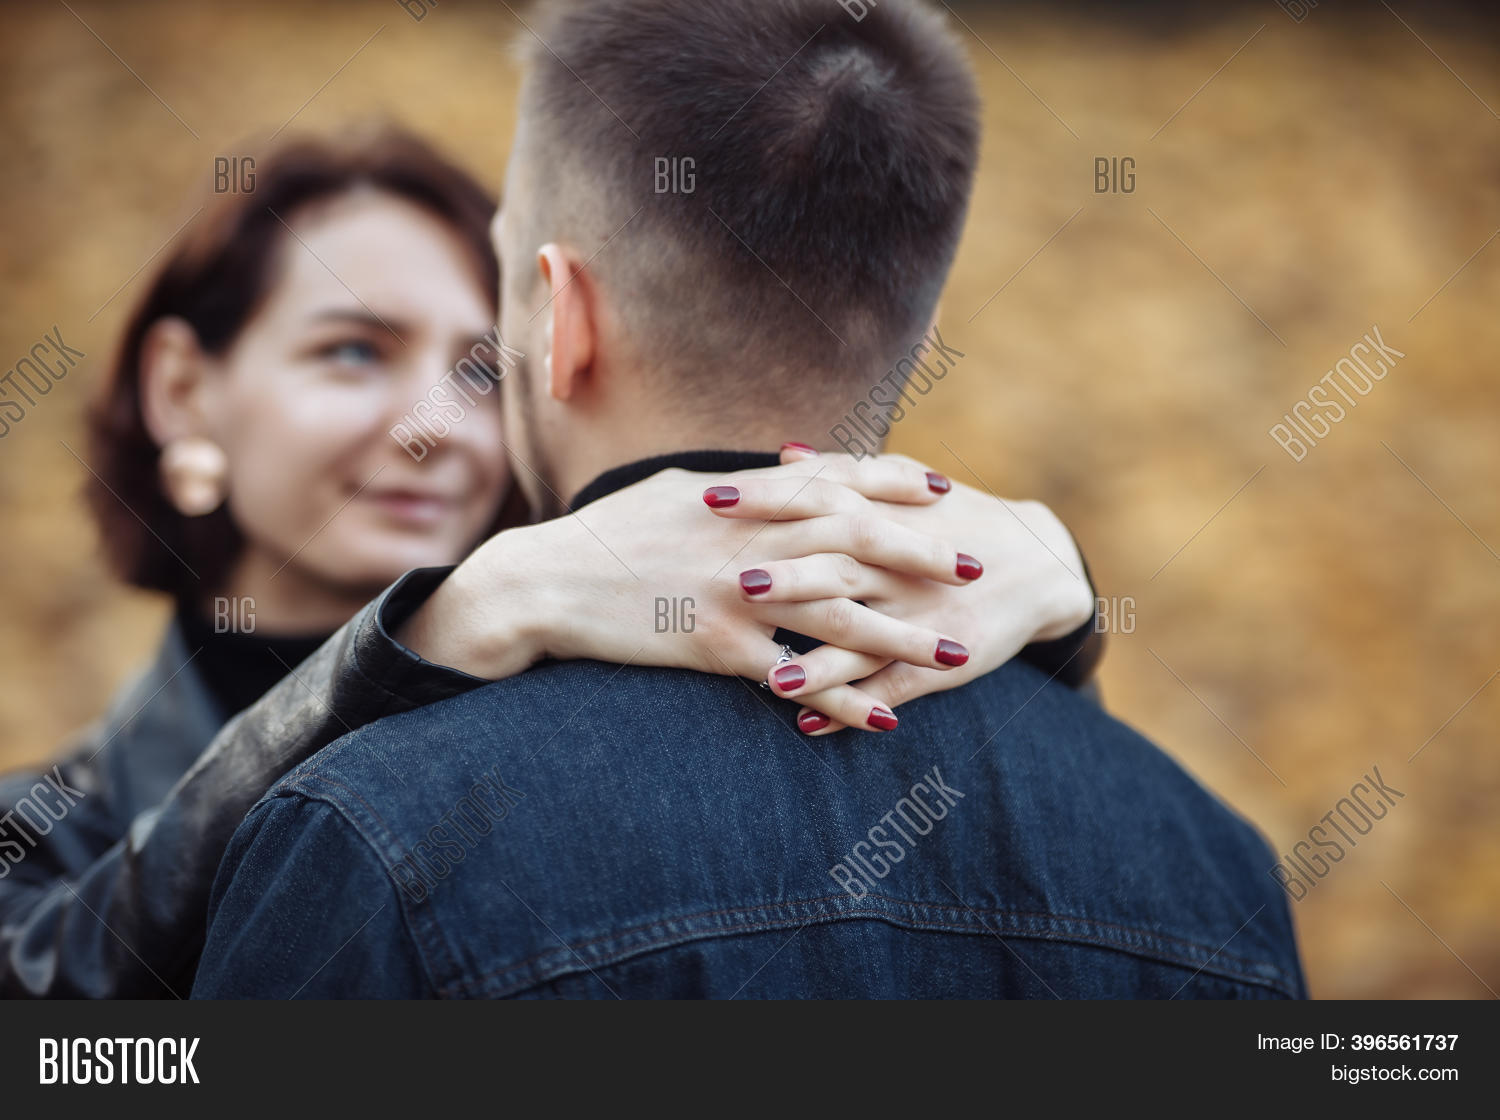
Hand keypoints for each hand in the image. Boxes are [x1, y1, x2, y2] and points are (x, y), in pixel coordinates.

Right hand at [398, 453, 986, 729]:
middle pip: (856, 540)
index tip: (939, 488)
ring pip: (841, 613)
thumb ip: (736, 488)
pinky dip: (841, 701)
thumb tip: (778, 474)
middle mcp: (750, 537)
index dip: (892, 483)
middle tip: (976, 564)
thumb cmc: (607, 533)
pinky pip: (794, 678)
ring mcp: (737, 592)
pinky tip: (883, 719)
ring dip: (904, 635)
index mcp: (742, 495)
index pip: (835, 481)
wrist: (545, 581)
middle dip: (922, 552)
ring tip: (957, 652)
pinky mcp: (717, 646)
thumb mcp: (674, 490)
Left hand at [712, 447, 1095, 733]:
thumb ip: (841, 473)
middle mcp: (899, 564)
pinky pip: (891, 687)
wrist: (1041, 564)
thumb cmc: (956, 520)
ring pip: (864, 638)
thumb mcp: (906, 488)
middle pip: (839, 566)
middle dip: (790, 574)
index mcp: (884, 515)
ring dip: (817, 659)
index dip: (765, 499)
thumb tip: (782, 452)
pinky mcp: (937, 661)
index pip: (817, 500)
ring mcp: (918, 615)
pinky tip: (808, 725)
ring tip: (770, 677)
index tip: (710, 496)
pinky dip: (852, 706)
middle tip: (737, 581)